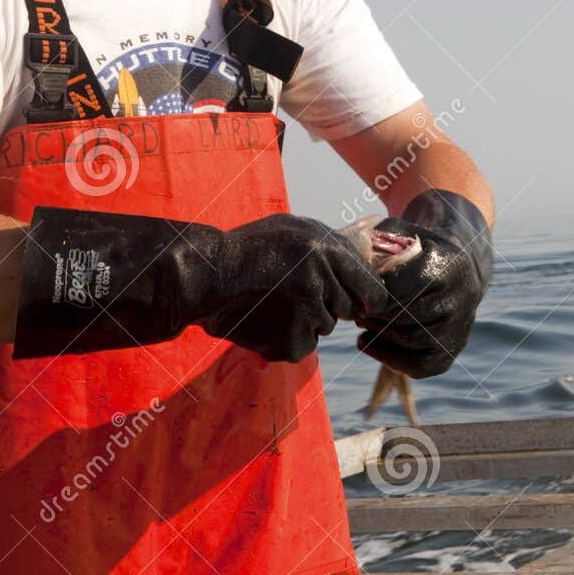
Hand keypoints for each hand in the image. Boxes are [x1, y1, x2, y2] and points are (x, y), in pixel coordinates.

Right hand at [203, 215, 391, 361]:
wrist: (204, 276)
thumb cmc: (247, 250)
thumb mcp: (292, 230)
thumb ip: (329, 247)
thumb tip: (362, 267)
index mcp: (326, 249)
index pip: (368, 285)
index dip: (368, 298)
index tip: (366, 306)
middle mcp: (322, 280)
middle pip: (344, 308)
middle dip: (327, 305)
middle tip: (295, 296)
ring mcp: (308, 312)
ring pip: (323, 326)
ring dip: (305, 321)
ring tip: (271, 304)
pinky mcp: (292, 342)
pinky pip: (304, 345)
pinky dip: (287, 339)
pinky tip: (264, 322)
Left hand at [356, 191, 491, 378]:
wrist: (459, 272)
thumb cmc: (419, 251)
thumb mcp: (401, 235)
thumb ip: (378, 242)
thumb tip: (349, 257)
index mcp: (450, 264)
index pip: (405, 288)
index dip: (376, 294)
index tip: (360, 292)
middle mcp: (463, 297)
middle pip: (409, 316)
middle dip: (377, 316)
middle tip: (357, 312)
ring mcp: (461, 327)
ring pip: (413, 341)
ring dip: (381, 335)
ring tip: (362, 324)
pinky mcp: (452, 351)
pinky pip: (420, 365)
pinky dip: (389, 358)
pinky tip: (369, 342)